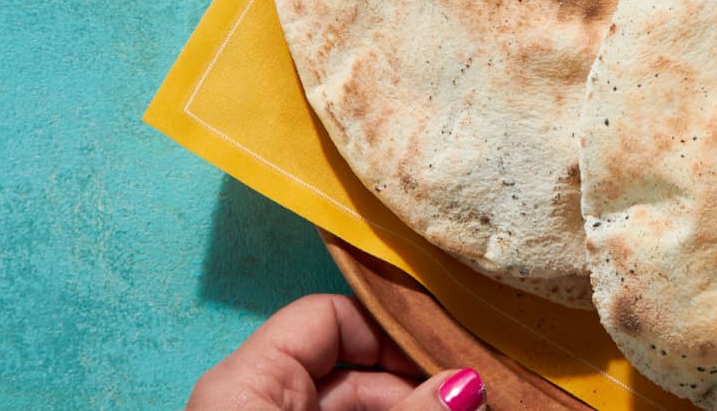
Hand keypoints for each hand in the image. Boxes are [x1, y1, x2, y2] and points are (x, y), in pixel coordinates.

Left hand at [186, 294, 486, 410]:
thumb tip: (470, 385)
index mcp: (245, 381)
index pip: (330, 315)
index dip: (391, 329)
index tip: (448, 355)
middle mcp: (252, 398)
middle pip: (350, 366)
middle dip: (413, 382)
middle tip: (471, 402)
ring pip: (352, 405)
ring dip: (409, 408)